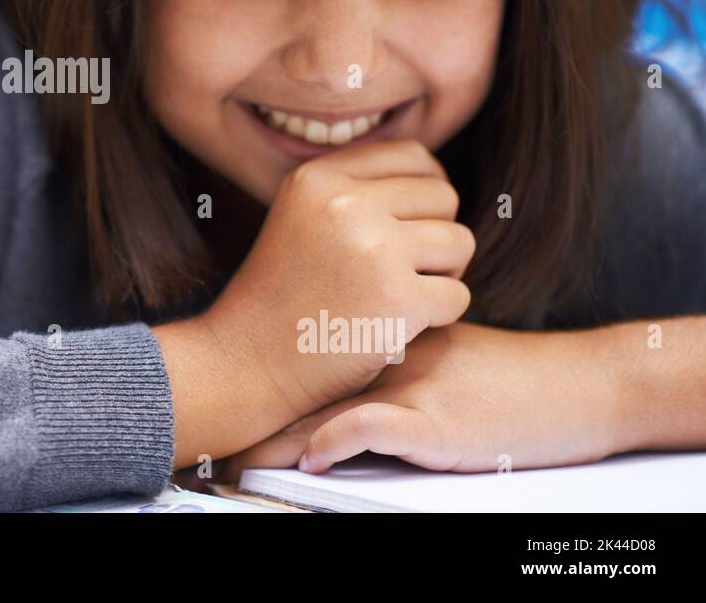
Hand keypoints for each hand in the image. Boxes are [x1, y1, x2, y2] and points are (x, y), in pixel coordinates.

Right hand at [201, 139, 474, 432]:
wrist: (247, 363)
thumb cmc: (281, 296)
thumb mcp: (300, 218)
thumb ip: (354, 190)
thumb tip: (434, 177)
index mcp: (319, 178)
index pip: (414, 155)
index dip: (427, 190)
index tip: (413, 226)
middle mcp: (345, 204)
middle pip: (443, 195)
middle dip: (436, 234)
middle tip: (407, 270)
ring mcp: (373, 250)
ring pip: (460, 242)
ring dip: (444, 274)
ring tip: (403, 295)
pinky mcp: (397, 300)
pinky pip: (458, 296)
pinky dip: (439, 316)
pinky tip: (400, 326)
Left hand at [218, 322, 622, 479]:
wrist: (578, 386)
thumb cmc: (513, 376)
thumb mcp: (443, 352)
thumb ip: (394, 351)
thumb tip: (345, 368)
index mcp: (387, 329)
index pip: (314, 348)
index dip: (269, 374)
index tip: (229, 396)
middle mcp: (389, 350)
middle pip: (306, 378)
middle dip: (259, 411)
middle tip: (214, 437)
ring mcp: (407, 384)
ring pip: (324, 406)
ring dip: (279, 440)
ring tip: (236, 463)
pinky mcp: (432, 420)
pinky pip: (367, 429)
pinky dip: (332, 447)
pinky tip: (309, 463)